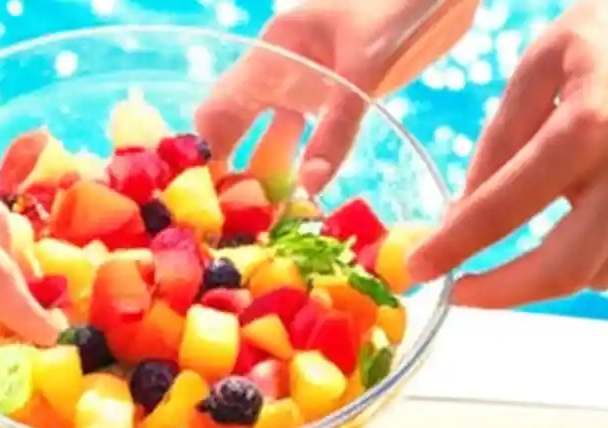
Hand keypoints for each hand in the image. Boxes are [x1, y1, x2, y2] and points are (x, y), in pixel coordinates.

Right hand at [195, 0, 477, 193]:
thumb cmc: (400, 4)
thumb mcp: (368, 64)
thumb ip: (339, 125)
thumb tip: (310, 187)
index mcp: (273, 52)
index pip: (217, 111)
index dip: (206, 157)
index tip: (207, 204)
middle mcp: (281, 67)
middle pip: (235, 126)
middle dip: (232, 172)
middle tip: (236, 225)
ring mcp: (307, 78)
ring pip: (269, 133)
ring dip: (267, 172)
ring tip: (268, 221)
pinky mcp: (334, 89)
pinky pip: (306, 133)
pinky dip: (303, 162)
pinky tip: (310, 194)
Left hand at [407, 0, 607, 306]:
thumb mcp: (537, 63)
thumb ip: (499, 139)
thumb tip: (462, 209)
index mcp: (586, 127)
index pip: (504, 208)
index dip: (454, 247)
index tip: (420, 269)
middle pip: (563, 268)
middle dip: (502, 293)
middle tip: (461, 290)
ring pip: (600, 275)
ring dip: (546, 280)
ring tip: (512, 259)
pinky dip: (592, 266)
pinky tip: (568, 240)